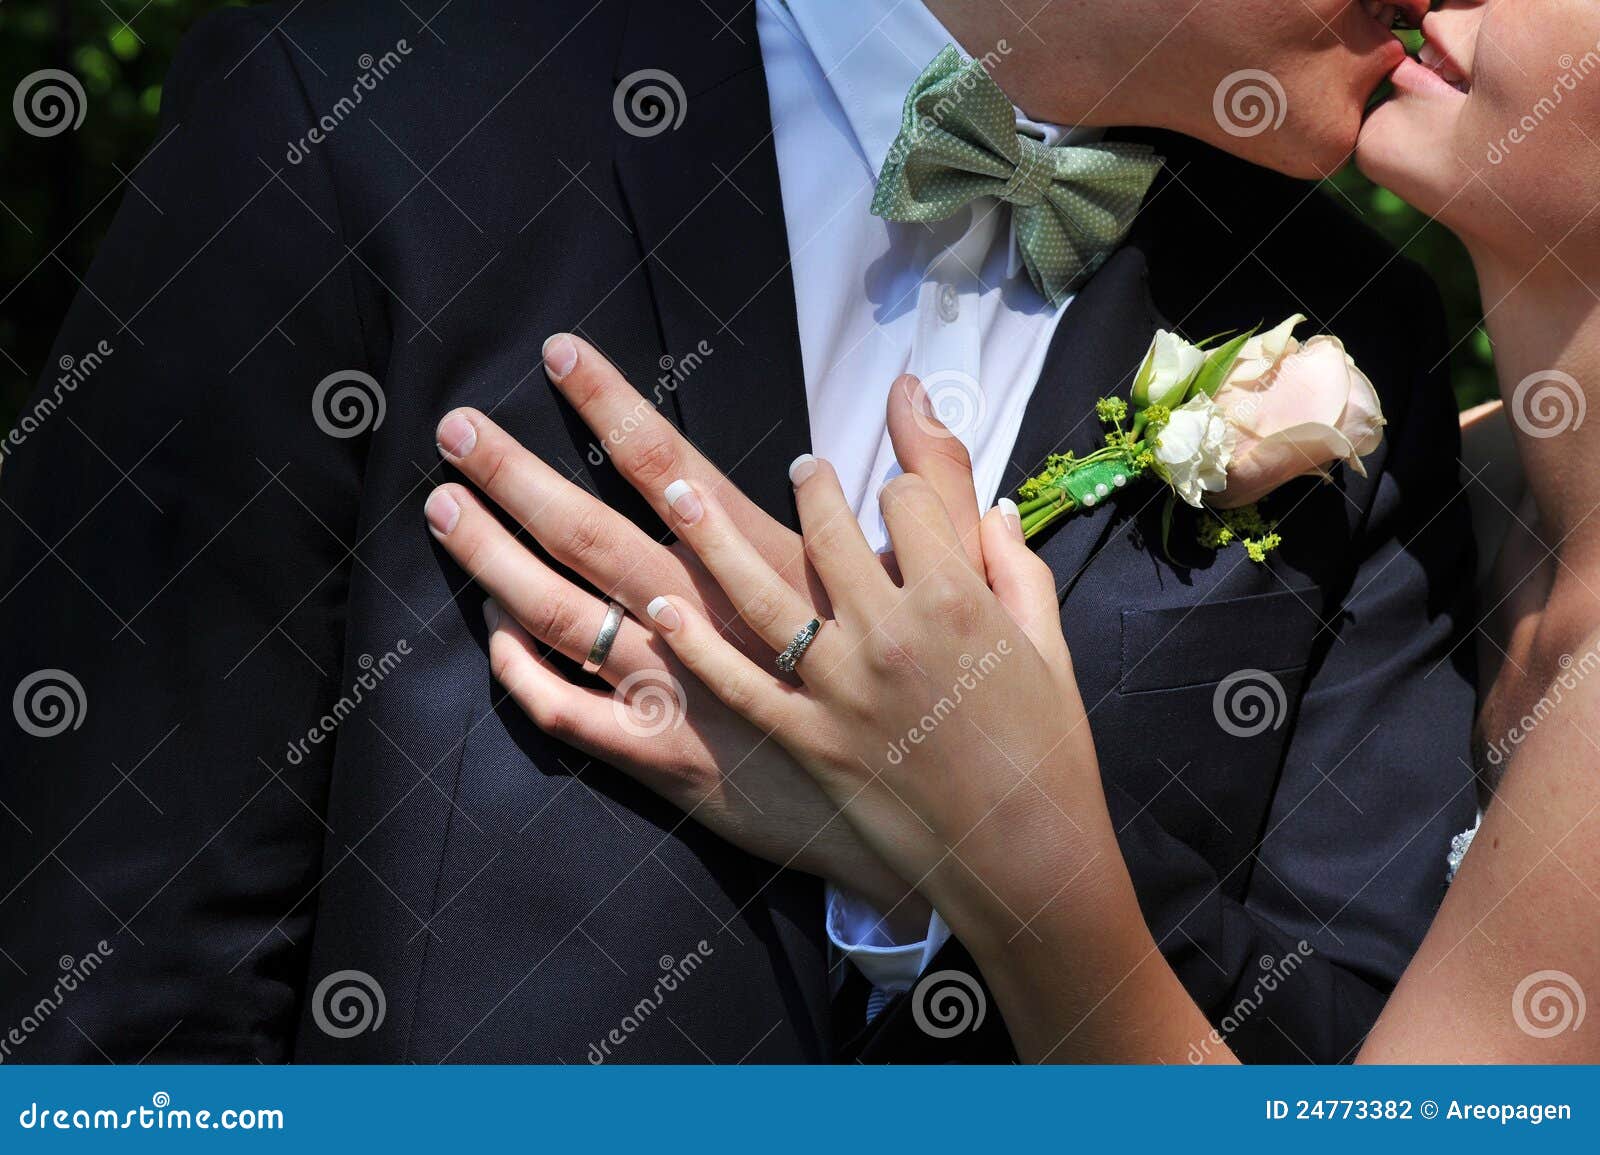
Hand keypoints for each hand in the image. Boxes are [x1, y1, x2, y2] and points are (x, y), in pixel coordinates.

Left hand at [426, 334, 978, 926]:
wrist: (982, 837)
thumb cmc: (991, 714)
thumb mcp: (980, 582)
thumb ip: (941, 481)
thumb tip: (914, 394)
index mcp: (797, 568)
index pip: (691, 466)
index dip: (619, 407)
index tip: (572, 361)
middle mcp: (730, 620)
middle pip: (604, 525)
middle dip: (524, 465)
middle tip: (457, 423)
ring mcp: (695, 695)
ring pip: (567, 614)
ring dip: (498, 555)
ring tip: (443, 504)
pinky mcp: (683, 765)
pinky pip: (579, 718)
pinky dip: (529, 677)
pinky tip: (493, 633)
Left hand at [634, 454, 1126, 955]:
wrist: (1025, 858)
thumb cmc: (1049, 754)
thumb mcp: (1050, 649)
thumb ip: (1018, 570)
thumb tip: (993, 510)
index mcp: (957, 600)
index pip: (909, 502)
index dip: (904, 485)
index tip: (898, 492)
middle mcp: (890, 633)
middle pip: (829, 530)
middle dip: (811, 486)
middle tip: (800, 469)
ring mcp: (841, 689)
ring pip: (761, 593)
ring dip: (714, 536)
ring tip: (681, 495)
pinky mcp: (810, 741)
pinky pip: (738, 684)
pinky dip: (694, 646)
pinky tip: (661, 609)